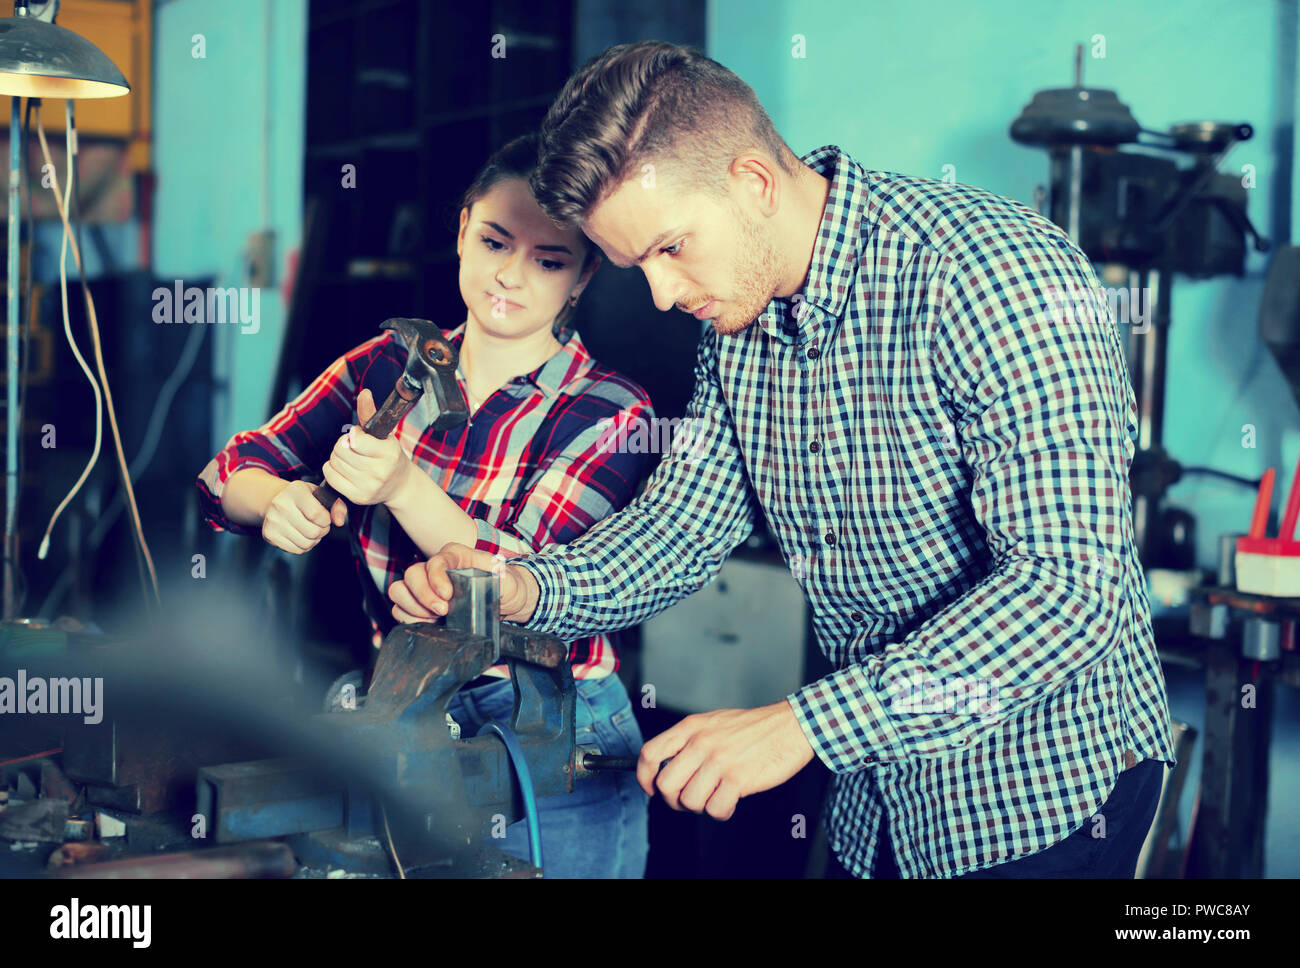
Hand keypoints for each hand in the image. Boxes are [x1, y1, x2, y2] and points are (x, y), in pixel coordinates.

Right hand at [262, 479, 346, 553]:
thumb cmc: (303, 498)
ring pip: (306, 543)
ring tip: (310, 530)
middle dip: (322, 531)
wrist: (277, 500)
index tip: (325, 517)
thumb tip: (339, 521)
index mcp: (295, 491)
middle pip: (313, 532)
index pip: (317, 515)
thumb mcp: (321, 494)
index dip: (326, 520)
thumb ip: (336, 505)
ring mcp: (273, 521)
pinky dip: (303, 546)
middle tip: (318, 525)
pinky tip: (301, 535)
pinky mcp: (269, 534)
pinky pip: (296, 550)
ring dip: (314, 540)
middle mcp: (281, 505)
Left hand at [321, 389, 412, 506]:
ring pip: (334, 462)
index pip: (355, 440)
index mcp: (388, 453)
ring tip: (350, 458)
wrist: (400, 485)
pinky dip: (332, 469)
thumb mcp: (384, 434)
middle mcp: (379, 472)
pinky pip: (330, 476)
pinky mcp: (358, 497)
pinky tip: (343, 468)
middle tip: (352, 448)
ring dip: (337, 457)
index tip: (359, 436)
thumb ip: (370, 413)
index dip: (353, 435)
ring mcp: (368, 487)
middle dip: (342, 445)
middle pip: (340, 450)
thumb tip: (364, 392)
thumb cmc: (389, 455)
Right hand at [388, 542, 539, 623]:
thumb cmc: (504, 586)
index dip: (435, 578)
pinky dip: (409, 619)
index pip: (435, 561)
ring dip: (413, 609)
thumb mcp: (506, 577)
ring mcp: (425, 586)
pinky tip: (429, 624)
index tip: (447, 596)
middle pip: (411, 575)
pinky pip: (400, 609)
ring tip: (435, 619)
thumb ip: (498, 574)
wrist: (506, 601)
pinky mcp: (420, 604)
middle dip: (423, 596)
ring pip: (399, 591)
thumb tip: (489, 575)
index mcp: (454, 555)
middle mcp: (435, 568)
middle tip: (442, 612)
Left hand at [636, 701, 815, 819]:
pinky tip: (729, 801)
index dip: (644, 776)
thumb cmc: (753, 727)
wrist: (791, 726)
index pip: (650, 753)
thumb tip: (667, 766)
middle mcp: (702, 743)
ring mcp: (720, 761)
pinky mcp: (739, 779)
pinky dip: (721, 812)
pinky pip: (715, 809)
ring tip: (714, 797)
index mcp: (692, 727)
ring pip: (689, 801)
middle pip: (666, 784)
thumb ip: (689, 740)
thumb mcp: (713, 722)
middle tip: (688, 799)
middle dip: (674, 800)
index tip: (651, 788)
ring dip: (700, 807)